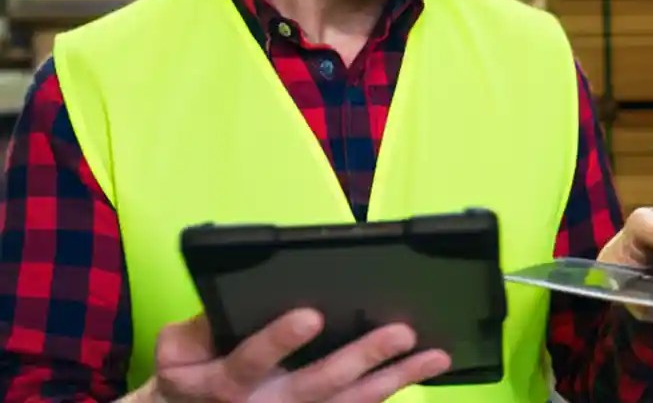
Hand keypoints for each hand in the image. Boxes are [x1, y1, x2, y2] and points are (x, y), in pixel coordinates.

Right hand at [139, 309, 450, 402]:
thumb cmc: (189, 375)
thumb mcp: (178, 349)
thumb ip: (202, 327)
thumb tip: (237, 300)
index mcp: (226, 382)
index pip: (251, 361)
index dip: (279, 340)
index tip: (311, 315)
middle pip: (318, 385)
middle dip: (362, 358)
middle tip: (400, 332)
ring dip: (394, 379)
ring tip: (433, 356)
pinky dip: (389, 394)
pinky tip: (422, 373)